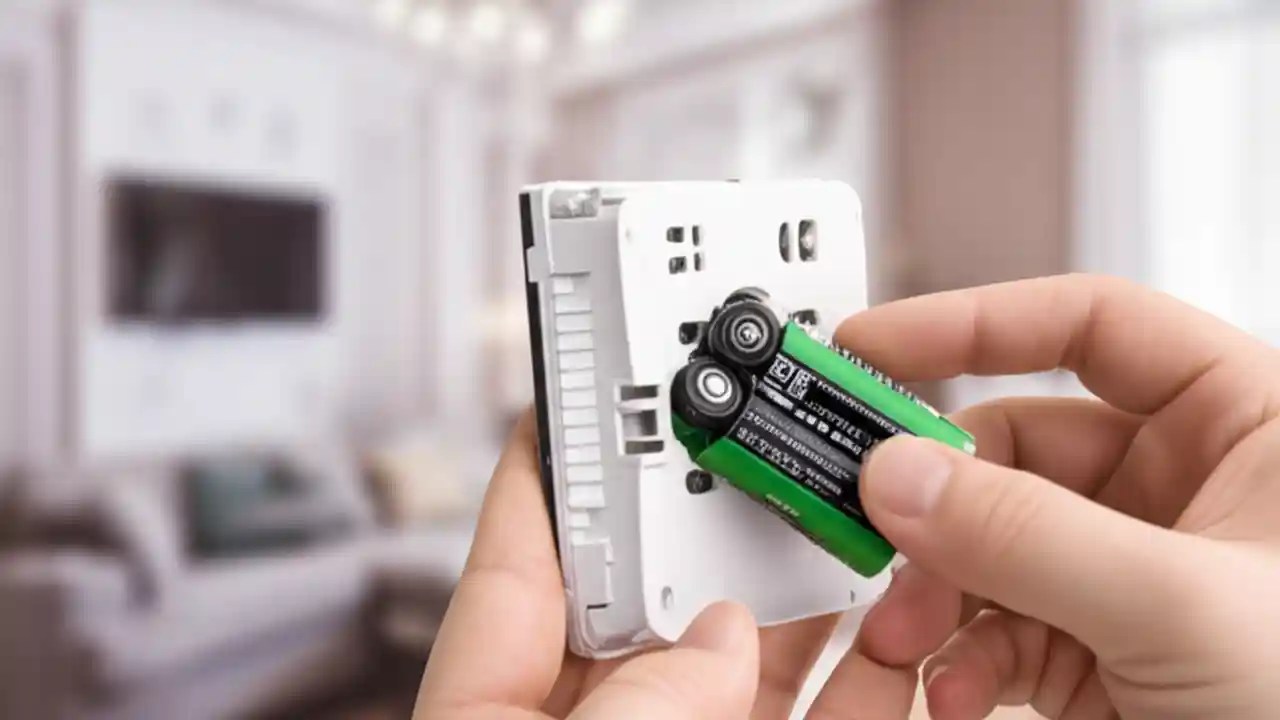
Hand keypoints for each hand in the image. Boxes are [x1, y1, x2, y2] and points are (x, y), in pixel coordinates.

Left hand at [413, 414, 961, 718]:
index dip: (552, 455)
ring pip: (754, 652)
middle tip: (755, 421)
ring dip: (804, 578)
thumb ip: (636, 709)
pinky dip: (874, 667)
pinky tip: (900, 617)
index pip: (519, 555)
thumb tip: (719, 640)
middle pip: (654, 586)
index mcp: (505, 715)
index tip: (589, 376)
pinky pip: (838, 715)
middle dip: (707, 502)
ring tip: (847, 501)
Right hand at [838, 275, 1279, 719]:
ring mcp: (1130, 570)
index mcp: (1244, 424)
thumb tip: (900, 476)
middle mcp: (1182, 488)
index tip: (873, 346)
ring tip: (904, 635)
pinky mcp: (1098, 647)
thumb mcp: (1183, 606)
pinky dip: (958, 654)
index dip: (973, 322)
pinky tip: (952, 685)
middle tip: (865, 519)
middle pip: (1013, 447)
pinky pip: (997, 622)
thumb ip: (1029, 533)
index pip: (1091, 326)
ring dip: (932, 590)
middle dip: (933, 498)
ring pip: (988, 541)